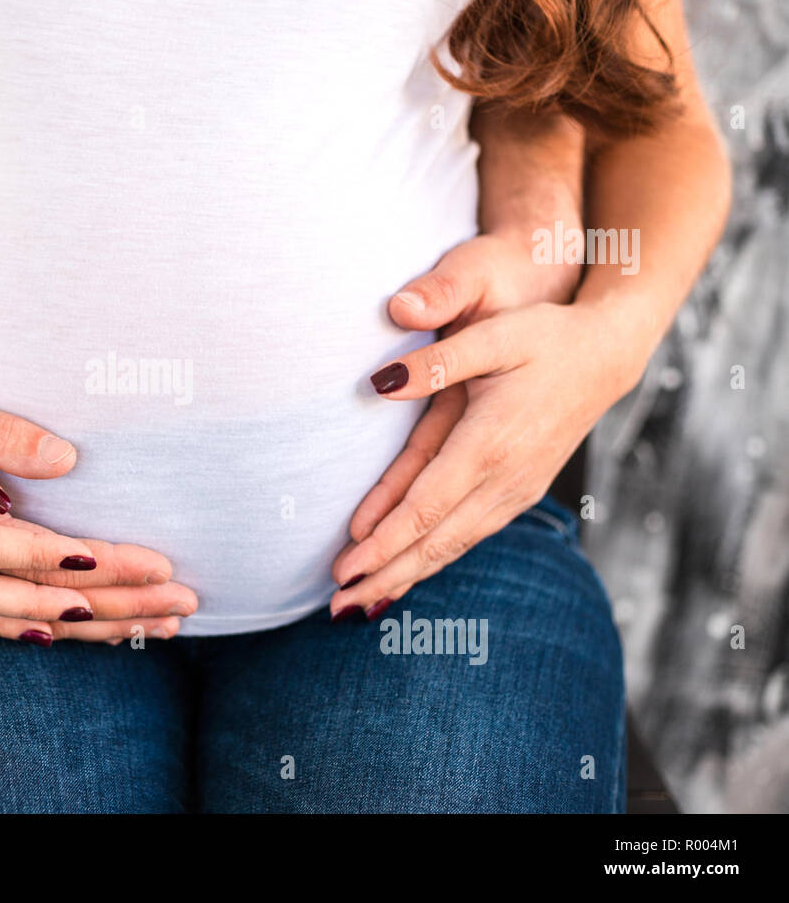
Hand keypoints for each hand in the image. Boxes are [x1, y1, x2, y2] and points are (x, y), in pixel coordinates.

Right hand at [0, 384, 195, 644]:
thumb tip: (60, 465)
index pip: (1, 551)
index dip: (70, 560)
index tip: (136, 561)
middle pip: (13, 599)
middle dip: (102, 605)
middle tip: (174, 602)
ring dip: (72, 626)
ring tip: (146, 626)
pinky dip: (11, 631)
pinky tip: (57, 632)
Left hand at [329, 298, 644, 620]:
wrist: (606, 354)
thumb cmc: (545, 337)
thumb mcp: (492, 336)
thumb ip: (434, 362)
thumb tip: (379, 383)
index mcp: (490, 443)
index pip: (425, 508)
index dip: (382, 542)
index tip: (343, 569)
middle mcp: (505, 478)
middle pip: (436, 543)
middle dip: (384, 578)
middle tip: (337, 607)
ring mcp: (517, 490)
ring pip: (453, 547)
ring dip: (406, 577)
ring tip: (362, 604)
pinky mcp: (521, 491)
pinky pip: (469, 536)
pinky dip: (434, 561)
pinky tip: (407, 574)